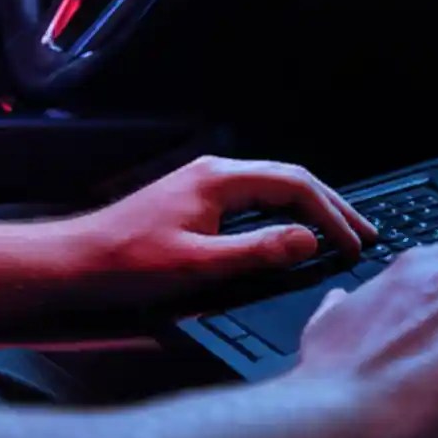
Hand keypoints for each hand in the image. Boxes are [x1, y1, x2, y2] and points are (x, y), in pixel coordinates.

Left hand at [73, 156, 376, 302]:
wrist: (74, 262)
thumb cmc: (125, 264)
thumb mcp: (197, 265)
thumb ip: (257, 251)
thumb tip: (307, 240)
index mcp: (219, 179)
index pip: (293, 185)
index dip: (330, 214)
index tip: (351, 243)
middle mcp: (216, 172)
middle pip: (290, 179)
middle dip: (331, 206)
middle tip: (364, 233)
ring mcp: (206, 183)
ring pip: (275, 187)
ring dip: (311, 209)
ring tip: (341, 232)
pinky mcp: (198, 200)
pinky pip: (256, 199)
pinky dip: (286, 214)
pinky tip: (297, 233)